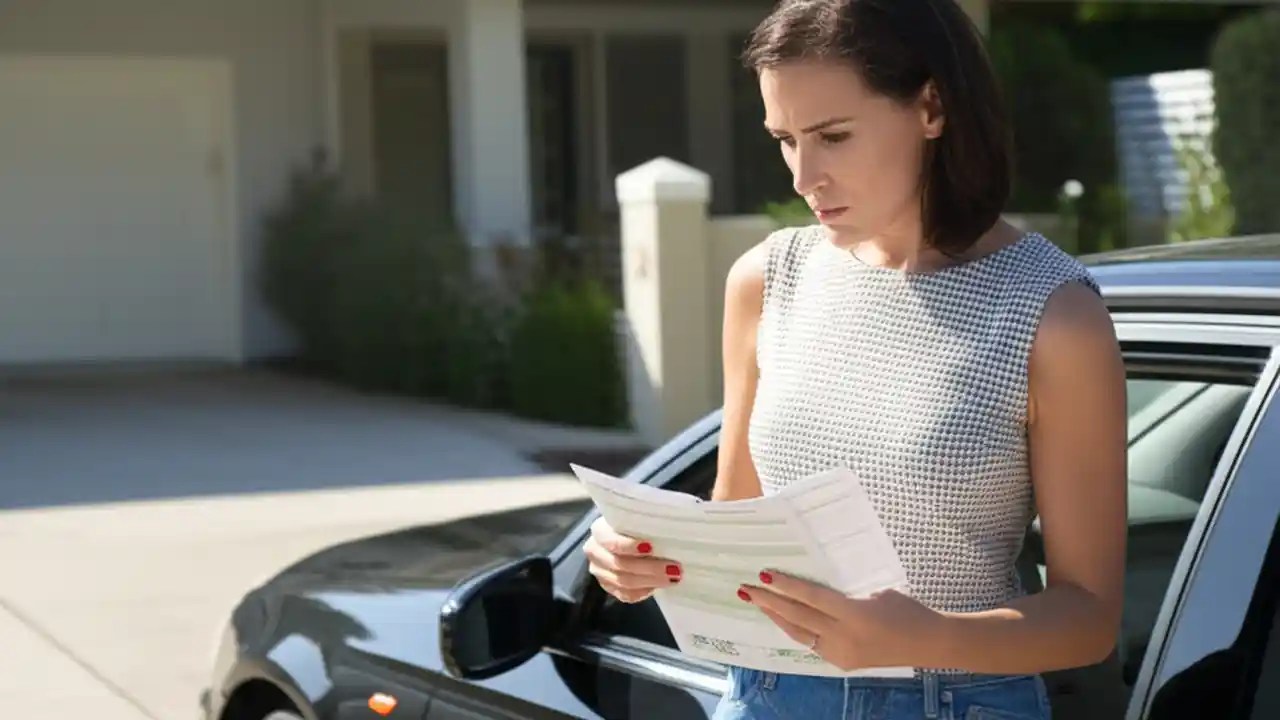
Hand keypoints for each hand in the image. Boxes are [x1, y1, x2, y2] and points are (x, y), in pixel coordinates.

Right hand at [583, 517, 681, 603]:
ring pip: (623, 582)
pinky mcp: (607, 586)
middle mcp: (595, 551)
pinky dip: (643, 591)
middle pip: (620, 564)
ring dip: (651, 581)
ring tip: (673, 577)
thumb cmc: (636, 525)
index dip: (630, 546)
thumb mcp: (638, 519)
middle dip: (650, 568)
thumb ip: (647, 522)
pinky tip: (657, 586)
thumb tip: (671, 524)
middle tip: (674, 568)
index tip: (652, 547)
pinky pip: (625, 595)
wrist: (625, 538)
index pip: (611, 541)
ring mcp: (599, 571)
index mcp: (600, 531)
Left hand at [738, 571, 940, 670]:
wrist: (928, 643)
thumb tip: (816, 589)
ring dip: (776, 618)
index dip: (786, 586)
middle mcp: (843, 636)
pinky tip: (783, 620)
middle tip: (747, 589)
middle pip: (798, 617)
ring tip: (757, 603)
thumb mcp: (876, 592)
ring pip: (799, 634)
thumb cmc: (906, 610)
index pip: (811, 598)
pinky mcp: (842, 663)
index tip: (764, 575)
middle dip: (770, 602)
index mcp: (854, 614)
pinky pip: (812, 645)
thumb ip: (845, 594)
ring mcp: (841, 653)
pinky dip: (795, 630)